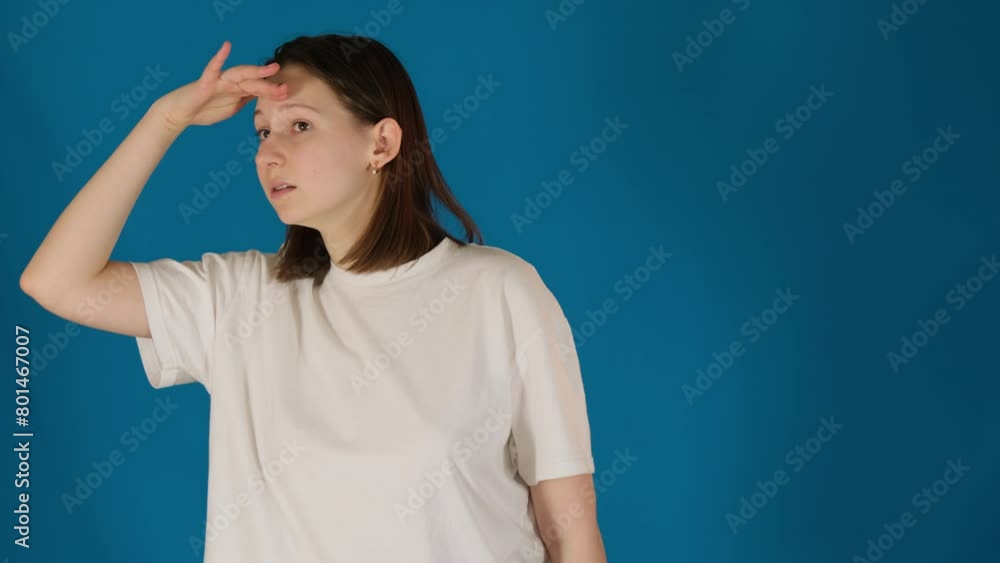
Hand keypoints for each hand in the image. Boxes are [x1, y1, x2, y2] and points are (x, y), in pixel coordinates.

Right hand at [151, 40, 287, 131]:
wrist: (181, 114)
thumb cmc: (204, 110)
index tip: (286, 93)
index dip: (271, 91)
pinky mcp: (206, 81)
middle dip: (269, 84)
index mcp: (237, 91)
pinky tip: (227, 46)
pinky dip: (220, 56)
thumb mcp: (231, 109)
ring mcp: (219, 81)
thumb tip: (261, 97)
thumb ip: (245, 101)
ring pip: (240, 75)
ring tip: (270, 69)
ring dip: (256, 71)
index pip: (257, 89)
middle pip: (253, 82)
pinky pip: (213, 67)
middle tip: (285, 86)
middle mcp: (230, 83)